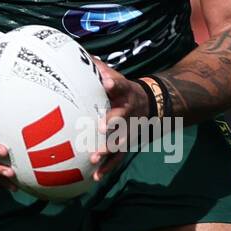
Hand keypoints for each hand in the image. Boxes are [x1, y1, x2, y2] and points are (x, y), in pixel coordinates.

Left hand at [89, 58, 150, 182]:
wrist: (152, 105)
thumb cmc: (123, 90)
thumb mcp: (116, 77)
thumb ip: (99, 68)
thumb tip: (77, 53)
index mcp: (124, 92)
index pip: (119, 85)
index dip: (113, 83)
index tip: (105, 82)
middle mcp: (128, 111)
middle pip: (121, 117)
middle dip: (112, 122)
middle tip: (102, 127)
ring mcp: (129, 129)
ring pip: (120, 141)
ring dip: (108, 149)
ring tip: (94, 157)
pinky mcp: (127, 143)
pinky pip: (118, 157)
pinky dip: (107, 167)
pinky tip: (95, 177)